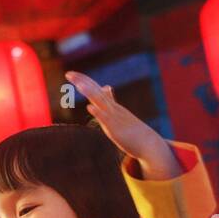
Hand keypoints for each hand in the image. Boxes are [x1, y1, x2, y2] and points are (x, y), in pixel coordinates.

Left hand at [65, 71, 181, 179]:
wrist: (149, 144)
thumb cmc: (133, 130)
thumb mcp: (119, 112)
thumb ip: (110, 100)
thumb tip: (106, 86)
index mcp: (111, 105)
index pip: (96, 89)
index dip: (84, 80)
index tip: (70, 73)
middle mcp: (112, 108)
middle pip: (96, 92)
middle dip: (82, 82)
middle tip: (68, 73)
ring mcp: (115, 118)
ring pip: (101, 103)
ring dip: (90, 93)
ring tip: (78, 85)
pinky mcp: (117, 130)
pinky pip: (107, 120)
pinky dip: (98, 113)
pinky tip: (90, 107)